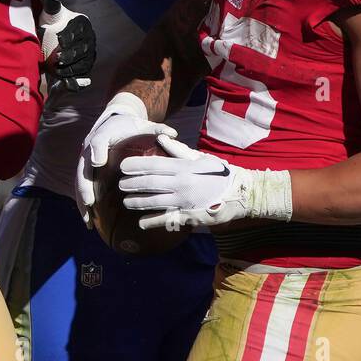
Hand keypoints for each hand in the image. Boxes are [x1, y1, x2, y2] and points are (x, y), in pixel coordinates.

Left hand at [39, 0, 94, 91]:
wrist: (51, 39)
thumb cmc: (51, 24)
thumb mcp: (50, 15)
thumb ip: (51, 8)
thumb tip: (48, 1)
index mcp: (82, 24)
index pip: (78, 30)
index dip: (70, 35)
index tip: (59, 39)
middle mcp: (89, 38)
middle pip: (83, 48)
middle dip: (70, 54)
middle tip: (57, 58)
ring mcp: (89, 53)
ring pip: (84, 62)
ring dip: (72, 67)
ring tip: (58, 69)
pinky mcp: (85, 65)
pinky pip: (83, 72)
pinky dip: (75, 77)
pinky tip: (64, 78)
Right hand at [75, 93, 174, 224]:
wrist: (116, 123)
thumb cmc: (131, 127)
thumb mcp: (143, 126)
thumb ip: (156, 130)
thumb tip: (172, 134)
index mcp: (104, 133)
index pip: (98, 140)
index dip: (97, 150)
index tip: (98, 162)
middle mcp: (90, 147)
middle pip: (83, 166)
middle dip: (85, 185)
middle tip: (90, 201)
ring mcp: (86, 159)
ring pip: (80, 181)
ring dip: (82, 201)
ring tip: (88, 219)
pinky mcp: (87, 170)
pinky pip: (83, 187)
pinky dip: (84, 204)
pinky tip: (90, 221)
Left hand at [118, 135, 291, 229]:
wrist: (240, 193)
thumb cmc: (220, 174)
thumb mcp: (200, 158)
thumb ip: (179, 150)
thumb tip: (162, 138)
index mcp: (183, 167)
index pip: (154, 164)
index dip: (136, 165)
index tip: (123, 165)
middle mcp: (181, 183)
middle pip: (150, 182)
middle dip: (132, 183)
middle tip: (120, 184)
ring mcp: (184, 201)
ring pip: (154, 201)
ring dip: (137, 201)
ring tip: (126, 201)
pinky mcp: (188, 216)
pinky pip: (166, 219)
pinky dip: (152, 221)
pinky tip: (142, 222)